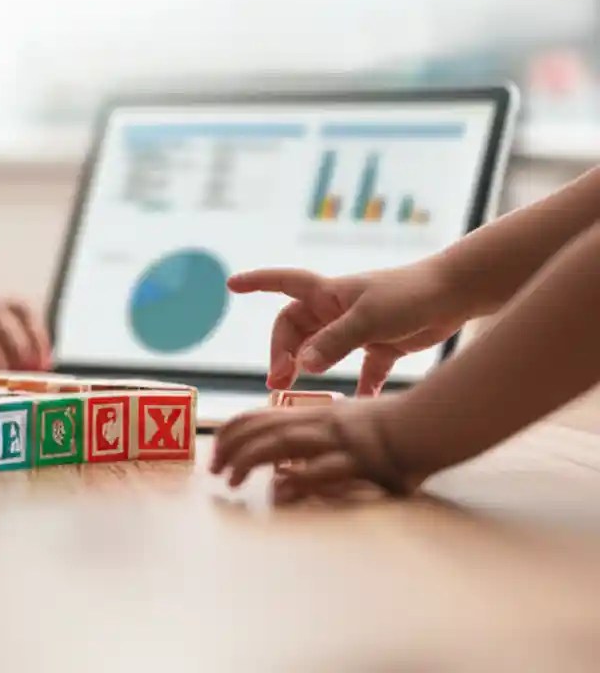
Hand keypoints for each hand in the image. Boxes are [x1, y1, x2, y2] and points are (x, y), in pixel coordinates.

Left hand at [210, 396, 423, 502]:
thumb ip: (311, 442)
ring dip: (250, 462)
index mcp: (313, 415)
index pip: (260, 416)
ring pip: (283, 446)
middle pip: (263, 431)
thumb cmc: (388, 429)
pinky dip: (299, 481)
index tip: (216, 450)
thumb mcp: (342, 426)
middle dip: (231, 449)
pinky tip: (280, 492)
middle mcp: (320, 423)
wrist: (430, 424)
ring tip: (232, 481)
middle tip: (214, 471)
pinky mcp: (359, 462)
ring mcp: (338, 441)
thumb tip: (280, 476)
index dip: (233, 432)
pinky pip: (324, 470)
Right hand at [228, 263, 467, 395]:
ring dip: (307, 369)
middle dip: (281, 352)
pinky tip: (355, 405)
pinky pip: (361, 370)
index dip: (256, 282)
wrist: (457, 294)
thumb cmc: (410, 296)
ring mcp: (358, 328)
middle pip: (295, 329)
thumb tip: (303, 366)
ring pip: (320, 350)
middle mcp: (337, 308)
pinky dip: (356, 387)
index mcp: (328, 293)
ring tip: (294, 392)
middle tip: (277, 380)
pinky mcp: (382, 345)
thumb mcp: (369, 320)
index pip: (282, 283)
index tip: (231, 284)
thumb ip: (334, 343)